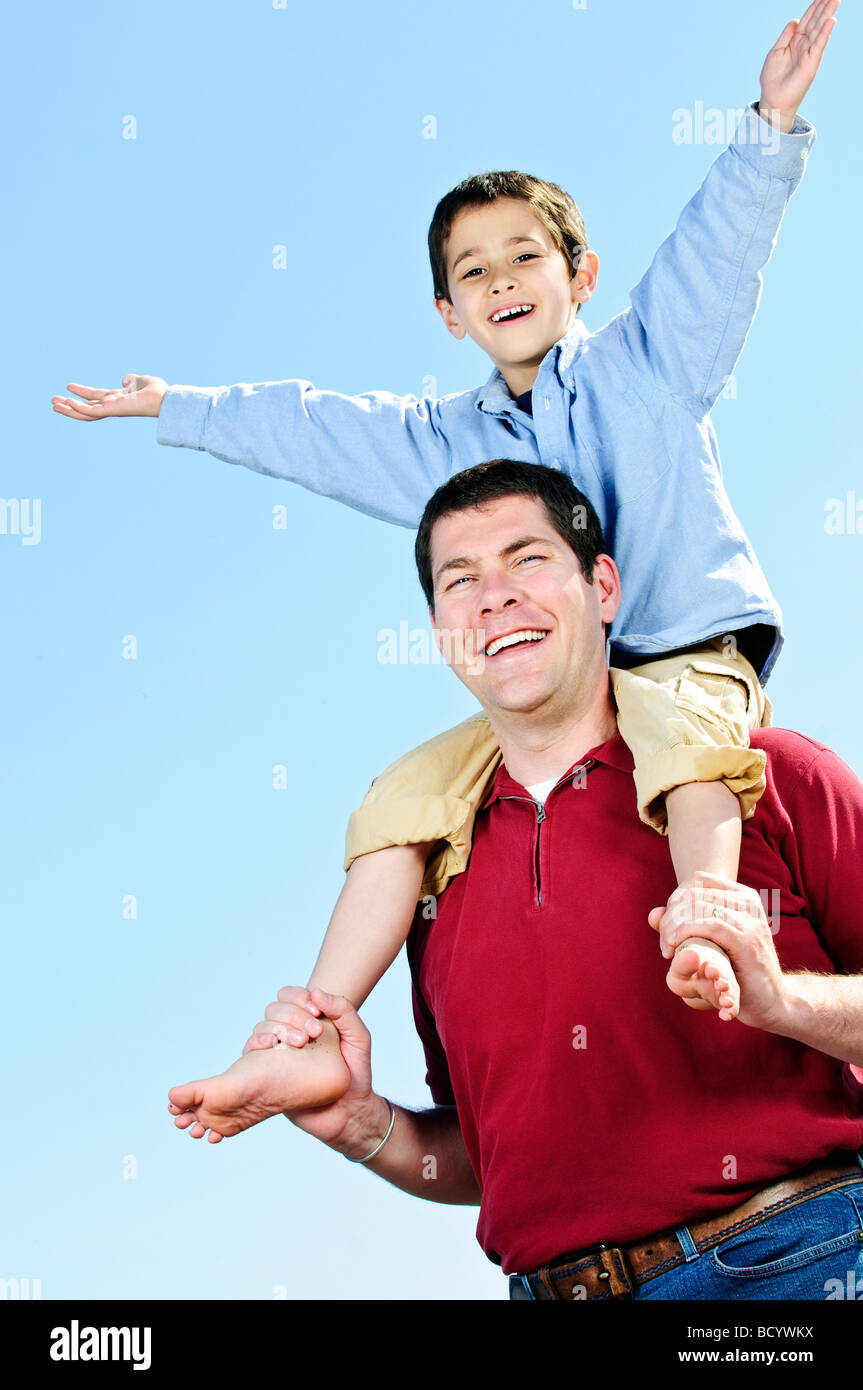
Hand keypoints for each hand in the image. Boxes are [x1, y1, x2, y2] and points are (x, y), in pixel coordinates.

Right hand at [51, 375, 167, 420]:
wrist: (163, 397)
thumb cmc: (156, 391)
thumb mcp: (139, 380)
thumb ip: (130, 380)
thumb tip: (125, 379)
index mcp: (117, 399)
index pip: (95, 398)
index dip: (81, 394)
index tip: (68, 388)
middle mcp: (112, 406)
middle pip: (86, 408)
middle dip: (70, 405)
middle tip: (53, 401)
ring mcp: (111, 409)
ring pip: (85, 413)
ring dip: (69, 409)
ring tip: (54, 403)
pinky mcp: (112, 410)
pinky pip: (92, 412)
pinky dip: (79, 408)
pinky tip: (68, 402)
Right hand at [246, 986, 387, 1155]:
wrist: (349, 1115)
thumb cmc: (356, 1075)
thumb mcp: (359, 1039)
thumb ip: (344, 1011)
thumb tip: (316, 993)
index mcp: (309, 1020)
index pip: (291, 996)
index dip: (298, 997)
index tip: (316, 1011)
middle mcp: (290, 1033)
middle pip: (275, 1008)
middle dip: (292, 1015)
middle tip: (313, 1033)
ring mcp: (277, 1053)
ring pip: (262, 1026)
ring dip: (277, 1027)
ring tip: (299, 1043)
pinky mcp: (267, 1072)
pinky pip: (250, 1052)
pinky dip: (256, 1042)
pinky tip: (270, 1046)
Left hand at [649, 872, 789, 1033]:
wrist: (771, 1000)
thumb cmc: (738, 971)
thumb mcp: (708, 944)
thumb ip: (681, 926)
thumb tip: (653, 914)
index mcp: (742, 896)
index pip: (697, 881)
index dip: (676, 900)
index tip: (667, 929)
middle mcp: (748, 902)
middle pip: (693, 893)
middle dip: (671, 916)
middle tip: (665, 943)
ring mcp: (750, 920)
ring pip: (698, 907)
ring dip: (674, 926)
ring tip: (668, 948)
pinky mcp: (747, 941)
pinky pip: (710, 925)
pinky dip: (686, 931)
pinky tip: (674, 945)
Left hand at [759, 0, 838, 131]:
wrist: (773, 99)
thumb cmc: (772, 79)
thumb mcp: (776, 52)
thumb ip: (786, 36)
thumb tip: (796, 20)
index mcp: (795, 42)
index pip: (807, 20)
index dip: (813, 8)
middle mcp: (804, 46)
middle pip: (816, 22)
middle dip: (824, 7)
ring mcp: (809, 54)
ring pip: (819, 30)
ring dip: (827, 15)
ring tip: (835, 1)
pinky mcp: (811, 63)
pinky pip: (819, 45)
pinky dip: (825, 33)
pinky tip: (830, 21)